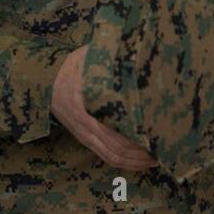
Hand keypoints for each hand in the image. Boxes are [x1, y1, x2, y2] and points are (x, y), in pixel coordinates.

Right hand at [51, 45, 156, 170]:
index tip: (160, 133)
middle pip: (118, 146)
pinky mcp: (85, 139)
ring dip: (135, 161)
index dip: (139, 135)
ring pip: (113, 155)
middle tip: (166, 148)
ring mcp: (85, 134)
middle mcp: (87, 123)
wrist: (47, 79)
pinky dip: (124, 162)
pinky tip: (141, 161)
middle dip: (143, 152)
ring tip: (157, 158)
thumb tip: (142, 51)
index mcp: (89, 102)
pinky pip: (106, 156)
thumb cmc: (77, 65)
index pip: (117, 126)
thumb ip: (115, 58)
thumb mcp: (94, 57)